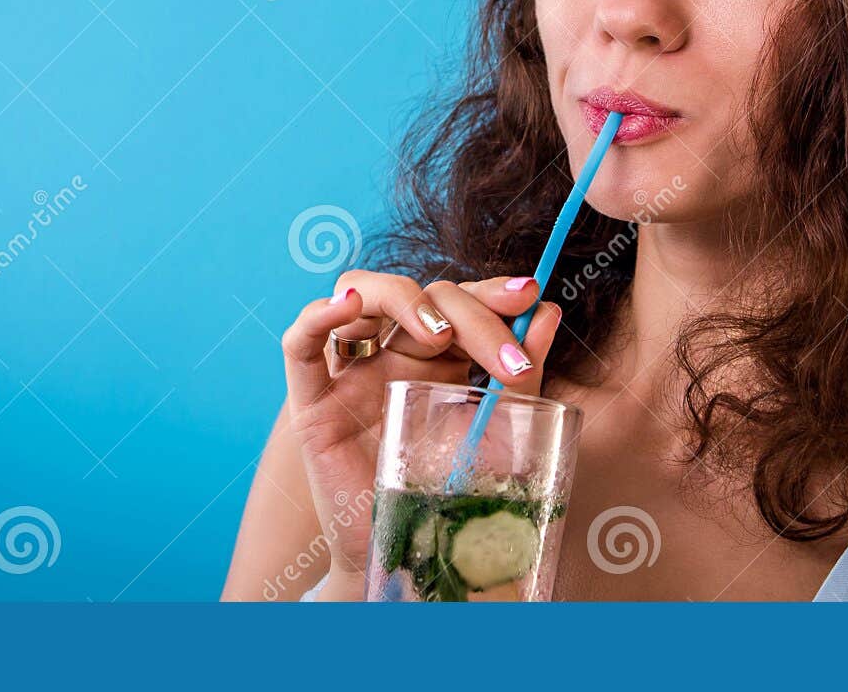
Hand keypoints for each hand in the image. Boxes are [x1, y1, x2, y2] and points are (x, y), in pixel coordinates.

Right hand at [279, 271, 564, 580]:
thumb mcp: (500, 428)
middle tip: (506, 359)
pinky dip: (318, 315)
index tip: (529, 295)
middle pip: (423, 295)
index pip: (460, 298)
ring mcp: (350, 372)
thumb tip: (549, 312)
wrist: (417, 557)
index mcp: (437, 353)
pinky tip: (347, 305)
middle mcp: (392, 351)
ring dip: (404, 298)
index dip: (490, 291)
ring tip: (440, 334)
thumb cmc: (458, 493)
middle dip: (471, 315)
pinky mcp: (311, 403)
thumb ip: (521, 371)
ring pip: (360, 293)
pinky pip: (298, 345)